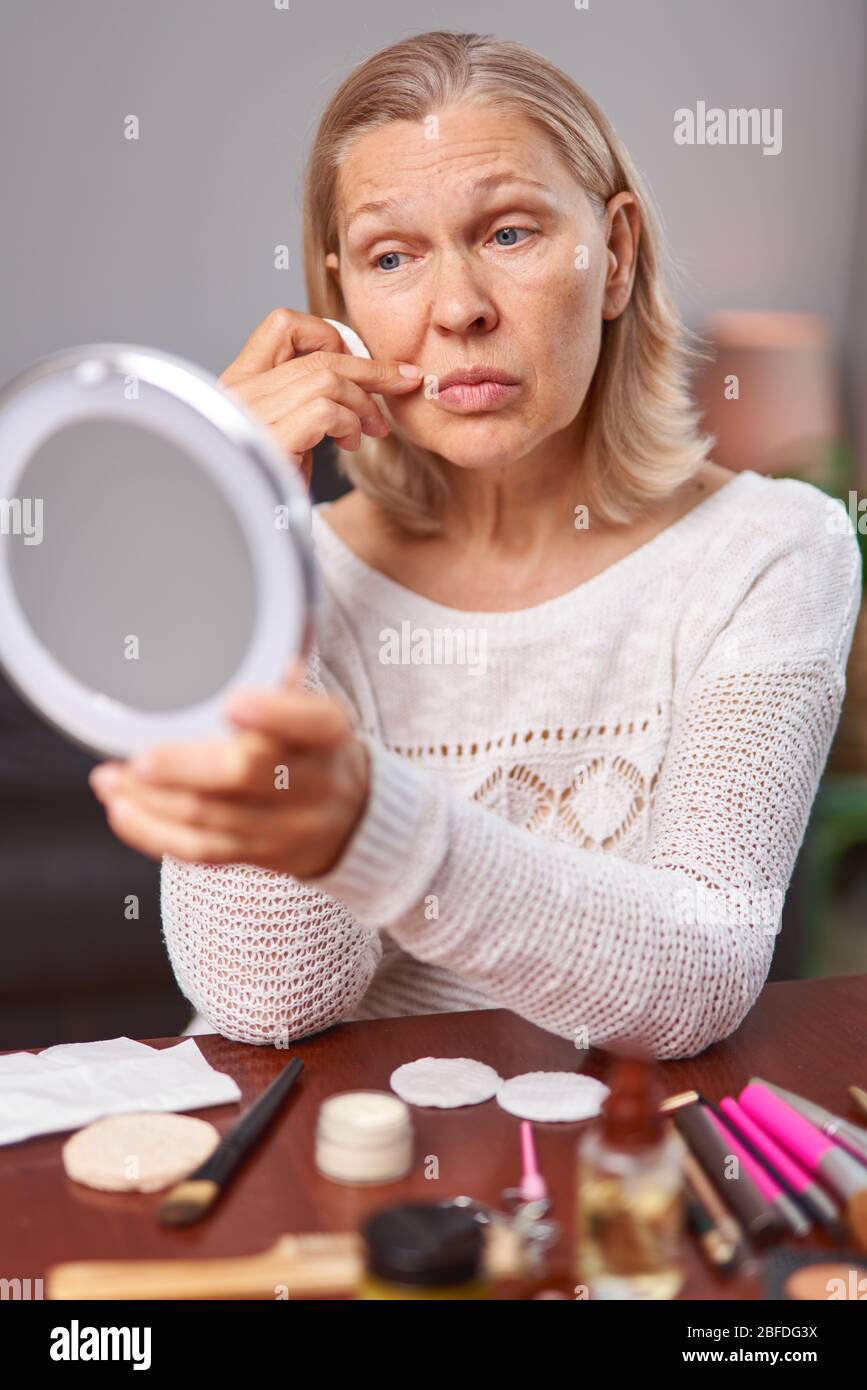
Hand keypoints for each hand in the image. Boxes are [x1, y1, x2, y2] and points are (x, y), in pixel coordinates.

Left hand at [88, 662, 370, 878]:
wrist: (356, 822)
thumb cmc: (319, 752)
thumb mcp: (318, 715)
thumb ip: (282, 690)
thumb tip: (247, 643)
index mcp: (329, 734)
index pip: (306, 722)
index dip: (271, 713)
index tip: (232, 702)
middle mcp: (313, 781)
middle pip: (246, 773)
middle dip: (184, 765)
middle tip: (140, 755)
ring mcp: (287, 825)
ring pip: (212, 816)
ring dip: (151, 799)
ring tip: (110, 778)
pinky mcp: (260, 855)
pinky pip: (202, 851)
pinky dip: (156, 833)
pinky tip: (124, 810)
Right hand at [219, 307, 423, 487]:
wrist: (260, 534)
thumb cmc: (275, 488)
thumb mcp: (290, 433)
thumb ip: (306, 401)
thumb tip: (357, 379)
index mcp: (238, 384)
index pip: (281, 325)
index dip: (328, 335)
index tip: (356, 362)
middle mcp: (237, 393)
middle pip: (318, 354)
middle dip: (371, 367)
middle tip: (403, 380)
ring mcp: (250, 415)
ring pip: (327, 379)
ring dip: (363, 402)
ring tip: (370, 428)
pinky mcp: (270, 440)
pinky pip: (325, 410)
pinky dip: (350, 422)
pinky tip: (350, 442)